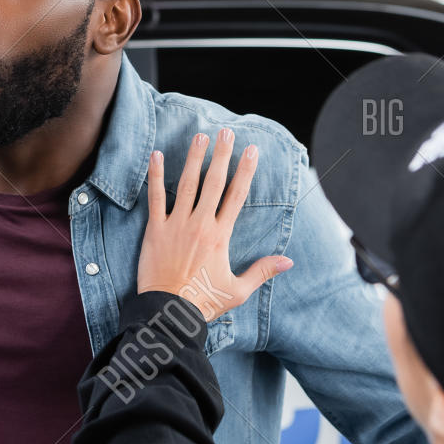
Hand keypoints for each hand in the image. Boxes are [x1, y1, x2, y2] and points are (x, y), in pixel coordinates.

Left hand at [137, 128, 292, 321]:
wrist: (169, 311)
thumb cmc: (204, 302)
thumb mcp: (239, 290)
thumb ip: (262, 271)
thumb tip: (288, 261)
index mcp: (221, 236)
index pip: (237, 196)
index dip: (246, 171)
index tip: (252, 151)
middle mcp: (200, 224)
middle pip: (214, 182)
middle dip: (222, 155)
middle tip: (226, 132)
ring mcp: (176, 224)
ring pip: (188, 184)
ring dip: (195, 158)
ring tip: (200, 136)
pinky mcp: (155, 229)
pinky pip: (155, 197)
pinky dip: (155, 175)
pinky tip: (156, 155)